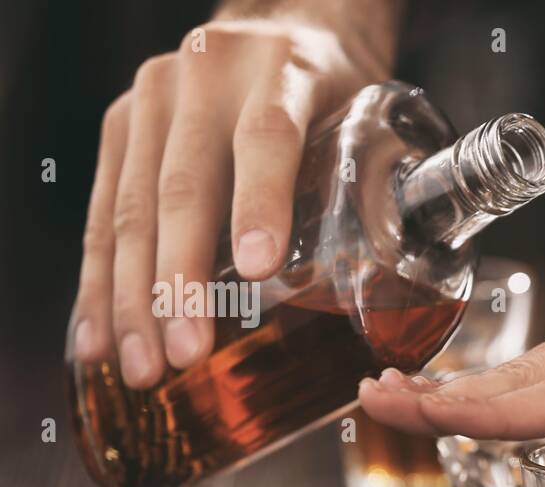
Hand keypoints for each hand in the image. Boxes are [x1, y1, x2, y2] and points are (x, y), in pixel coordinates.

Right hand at [72, 18, 387, 386]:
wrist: (279, 24)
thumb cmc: (333, 88)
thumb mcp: (367, 114)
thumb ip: (383, 184)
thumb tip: (418, 290)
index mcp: (281, 69)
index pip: (267, 137)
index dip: (260, 203)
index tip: (257, 271)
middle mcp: (204, 78)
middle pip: (185, 186)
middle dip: (181, 281)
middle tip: (188, 353)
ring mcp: (151, 101)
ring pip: (130, 208)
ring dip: (132, 298)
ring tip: (142, 367)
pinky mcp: (118, 127)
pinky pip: (100, 213)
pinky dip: (99, 283)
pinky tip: (99, 340)